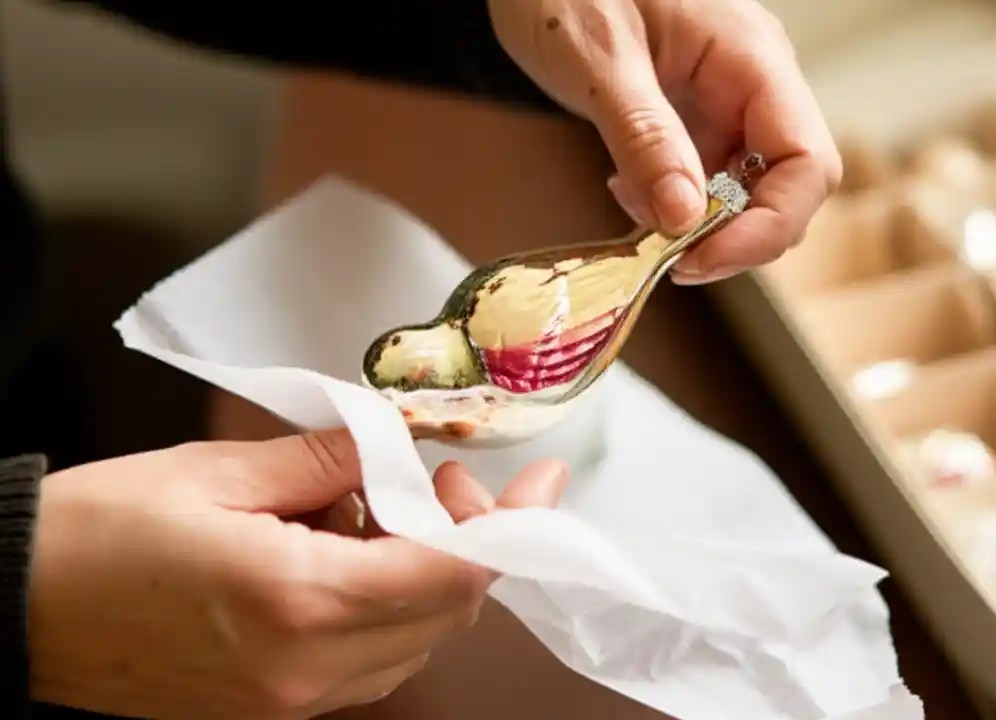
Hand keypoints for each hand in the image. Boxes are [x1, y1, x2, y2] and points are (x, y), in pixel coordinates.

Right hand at [28, 430, 567, 719]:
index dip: (511, 529)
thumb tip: (398, 443)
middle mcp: (304, 671)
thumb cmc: (96, 535)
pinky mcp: (269, 709)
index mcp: (297, 602)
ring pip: (412, 643)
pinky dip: (382, 606)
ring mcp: (287, 702)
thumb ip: (330, 457)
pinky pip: (366, 663)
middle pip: (444, 613)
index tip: (540, 485)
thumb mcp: (220, 470)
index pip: (450, 576)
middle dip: (464, 541)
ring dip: (423, 574)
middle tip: (437, 478)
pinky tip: (342, 553)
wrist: (12, 608)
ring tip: (373, 508)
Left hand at [488, 0, 841, 284]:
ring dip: (701, 226)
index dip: (770, 225)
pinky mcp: (697, 117)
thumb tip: (683, 221)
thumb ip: (645, 138)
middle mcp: (754, 81)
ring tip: (634, 209)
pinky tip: (630, 190)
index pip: (808, 161)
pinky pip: (709, 180)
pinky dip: (674, 204)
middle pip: (789, 185)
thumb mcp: (598, 59)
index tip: (703, 259)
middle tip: (669, 257)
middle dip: (736, 235)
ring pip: (749, 192)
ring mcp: (729, 101)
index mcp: (752, 56)